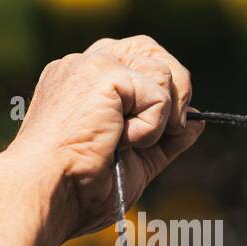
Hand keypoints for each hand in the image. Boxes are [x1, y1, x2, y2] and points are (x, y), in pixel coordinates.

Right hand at [11, 35, 203, 238]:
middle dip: (175, 90)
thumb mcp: (134, 160)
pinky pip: (159, 96)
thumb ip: (164, 137)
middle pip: (152, 51)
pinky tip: (118, 142)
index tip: (165, 127)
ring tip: (121, 144)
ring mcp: (92, 64)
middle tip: (168, 131)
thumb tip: (198, 120)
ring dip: (157, 121)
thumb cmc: (78, 188)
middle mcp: (84, 64)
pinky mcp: (104, 73)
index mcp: (81, 81)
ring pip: (162, 74)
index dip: (160, 89)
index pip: (136, 60)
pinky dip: (150, 128)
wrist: (49, 194)